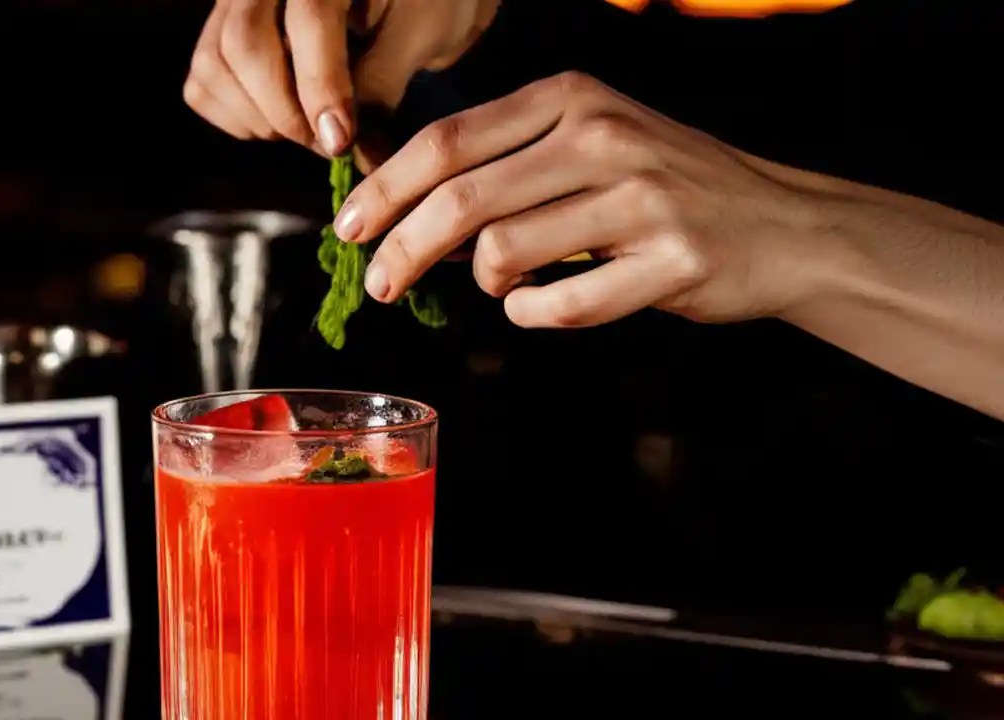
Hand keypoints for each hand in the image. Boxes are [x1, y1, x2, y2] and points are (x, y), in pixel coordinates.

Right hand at [183, 0, 499, 160]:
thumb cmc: (424, 1)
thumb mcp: (421, 35)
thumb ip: (382, 91)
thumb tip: (359, 160)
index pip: (307, 17)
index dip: (320, 87)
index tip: (339, 142)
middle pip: (244, 42)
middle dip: (285, 111)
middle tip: (329, 145)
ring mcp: (237, 0)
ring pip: (214, 64)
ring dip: (259, 118)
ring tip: (309, 132)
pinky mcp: (221, 29)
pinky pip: (203, 80)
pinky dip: (236, 116)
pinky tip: (281, 121)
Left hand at [333, 71, 836, 328]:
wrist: (780, 222)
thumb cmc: (662, 186)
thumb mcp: (588, 144)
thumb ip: (505, 166)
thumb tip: (406, 214)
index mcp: (573, 97)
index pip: (448, 142)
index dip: (385, 190)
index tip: (349, 229)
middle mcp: (605, 136)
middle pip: (460, 201)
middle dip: (401, 250)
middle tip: (379, 285)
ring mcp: (642, 199)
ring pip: (504, 257)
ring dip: (486, 284)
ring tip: (509, 282)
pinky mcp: (672, 262)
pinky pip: (561, 307)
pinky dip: (535, 314)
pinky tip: (545, 303)